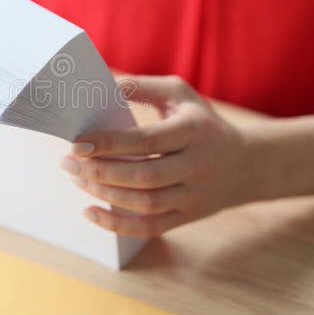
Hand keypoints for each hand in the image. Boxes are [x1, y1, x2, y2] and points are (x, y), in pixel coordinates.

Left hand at [60, 75, 259, 237]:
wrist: (246, 163)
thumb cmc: (201, 121)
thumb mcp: (179, 94)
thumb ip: (142, 87)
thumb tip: (102, 87)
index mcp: (193, 131)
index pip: (146, 141)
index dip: (109, 144)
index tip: (77, 143)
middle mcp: (196, 165)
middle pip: (143, 176)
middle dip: (99, 172)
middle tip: (67, 162)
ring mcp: (193, 195)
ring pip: (145, 204)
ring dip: (104, 195)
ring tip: (76, 180)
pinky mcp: (187, 217)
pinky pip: (150, 228)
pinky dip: (117, 225)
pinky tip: (89, 212)